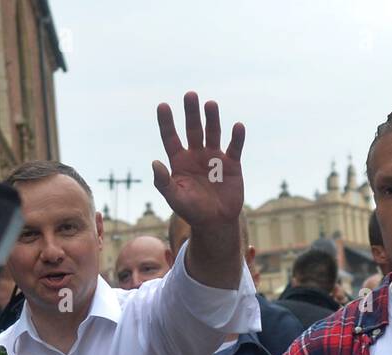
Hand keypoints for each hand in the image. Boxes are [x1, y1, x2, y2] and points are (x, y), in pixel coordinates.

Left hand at [152, 92, 244, 232]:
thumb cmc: (192, 211)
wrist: (216, 222)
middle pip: (193, 129)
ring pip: (213, 133)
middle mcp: (196, 154)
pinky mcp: (232, 164)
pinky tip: (237, 126)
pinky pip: (234, 147)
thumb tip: (154, 162)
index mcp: (179, 161)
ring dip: (212, 118)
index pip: (171, 138)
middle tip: (190, 94)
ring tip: (210, 104)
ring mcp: (214, 157)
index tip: (163, 106)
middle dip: (191, 113)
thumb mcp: (174, 198)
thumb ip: (163, 182)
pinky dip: (237, 137)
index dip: (166, 122)